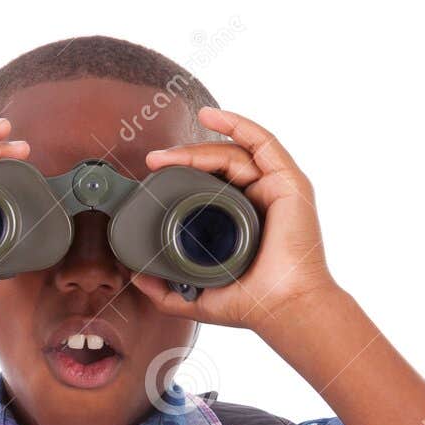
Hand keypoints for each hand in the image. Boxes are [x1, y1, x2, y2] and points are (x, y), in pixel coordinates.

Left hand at [131, 106, 339, 334]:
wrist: (282, 308)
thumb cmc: (252, 304)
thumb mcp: (197, 298)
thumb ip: (166, 292)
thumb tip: (136, 278)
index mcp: (242, 221)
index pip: (211, 185)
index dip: (182, 175)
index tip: (153, 177)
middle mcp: (259, 201)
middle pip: (219, 166)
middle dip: (183, 159)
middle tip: (153, 163)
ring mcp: (274, 189)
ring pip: (234, 153)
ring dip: (198, 147)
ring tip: (167, 156)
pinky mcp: (288, 182)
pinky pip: (262, 142)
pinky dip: (238, 124)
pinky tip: (211, 116)